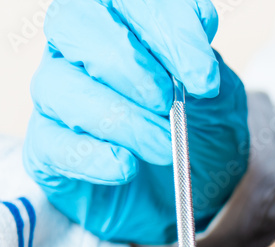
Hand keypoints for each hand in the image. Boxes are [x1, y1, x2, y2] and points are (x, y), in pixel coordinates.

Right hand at [22, 0, 248, 244]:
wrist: (195, 191)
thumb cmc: (202, 132)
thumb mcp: (220, 98)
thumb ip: (208, 68)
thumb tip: (194, 41)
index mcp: (125, 23)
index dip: (166, 29)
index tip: (204, 78)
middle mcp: (81, 49)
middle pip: (74, 24)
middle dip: (129, 65)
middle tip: (168, 103)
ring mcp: (60, 96)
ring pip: (59, 86)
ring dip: (120, 119)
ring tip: (165, 147)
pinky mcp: (50, 149)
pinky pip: (51, 143)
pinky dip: (91, 156)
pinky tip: (125, 166)